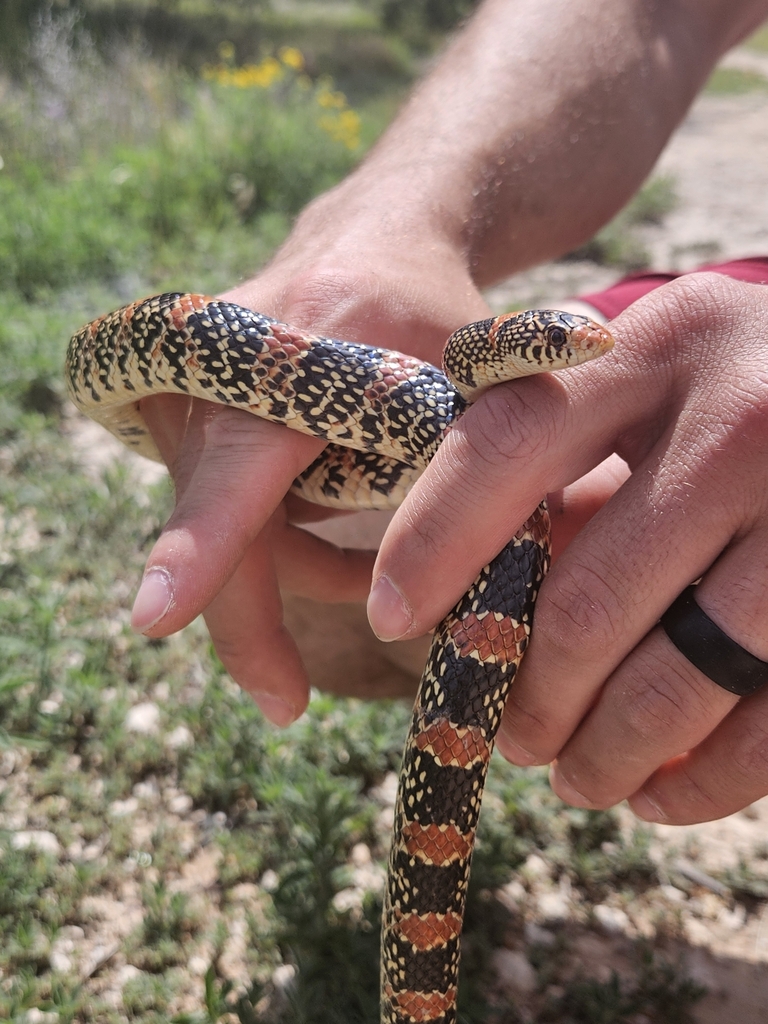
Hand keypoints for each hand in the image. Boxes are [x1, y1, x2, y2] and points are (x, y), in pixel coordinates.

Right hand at [129, 184, 490, 721]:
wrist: (372, 246)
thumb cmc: (440, 315)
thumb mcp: (485, 373)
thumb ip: (492, 462)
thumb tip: (533, 580)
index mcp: (296, 351)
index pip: (239, 460)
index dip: (200, 544)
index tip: (153, 618)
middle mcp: (216, 365)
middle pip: (219, 521)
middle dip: (254, 617)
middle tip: (286, 703)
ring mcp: (189, 388)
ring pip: (226, 528)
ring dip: (295, 568)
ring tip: (369, 571)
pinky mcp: (187, 414)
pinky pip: (226, 510)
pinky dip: (283, 542)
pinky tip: (338, 546)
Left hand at [368, 273, 767, 824]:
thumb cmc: (733, 389)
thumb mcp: (651, 383)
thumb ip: (567, 461)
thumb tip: (472, 595)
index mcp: (659, 351)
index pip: (510, 445)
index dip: (434, 539)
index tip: (389, 614)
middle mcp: (740, 423)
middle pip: (589, 601)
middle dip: (529, 693)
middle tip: (507, 733)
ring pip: (675, 679)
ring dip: (604, 753)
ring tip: (574, 777)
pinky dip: (703, 781)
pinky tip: (657, 794)